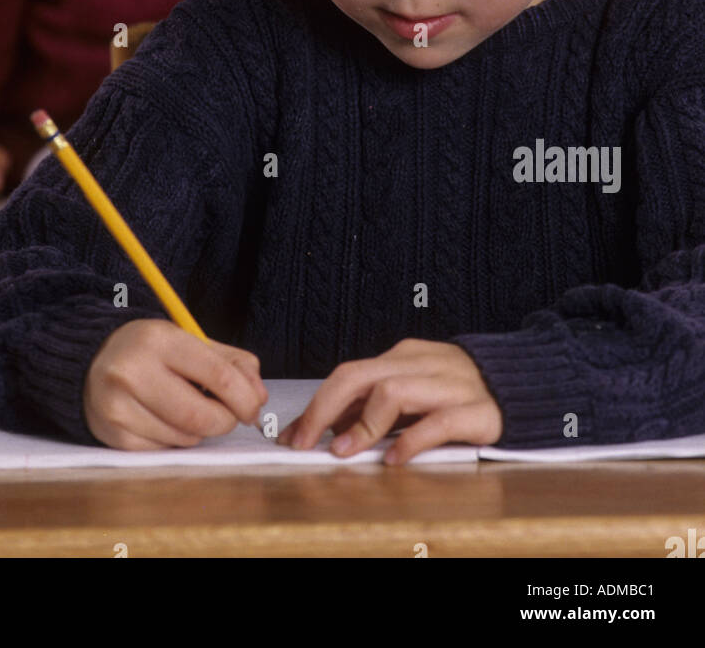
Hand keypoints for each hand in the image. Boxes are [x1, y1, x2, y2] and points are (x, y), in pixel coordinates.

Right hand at [83, 319, 267, 449]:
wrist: (93, 361)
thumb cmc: (152, 351)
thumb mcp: (190, 341)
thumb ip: (232, 363)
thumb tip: (259, 397)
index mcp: (159, 339)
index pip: (218, 375)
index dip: (245, 397)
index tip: (253, 407)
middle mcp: (133, 371)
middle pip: (201, 415)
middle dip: (225, 421)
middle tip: (228, 415)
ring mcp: (119, 406)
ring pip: (185, 436)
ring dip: (200, 430)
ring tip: (189, 409)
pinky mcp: (113, 434)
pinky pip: (164, 450)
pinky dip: (175, 440)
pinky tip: (165, 419)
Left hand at [277, 339, 502, 463]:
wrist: (524, 382)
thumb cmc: (458, 393)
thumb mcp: (412, 391)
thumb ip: (374, 405)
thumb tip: (325, 429)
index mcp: (403, 357)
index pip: (348, 374)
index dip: (316, 405)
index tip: (293, 436)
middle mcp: (422, 364)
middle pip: (361, 376)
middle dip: (324, 410)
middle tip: (305, 443)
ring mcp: (450, 385)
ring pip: (395, 389)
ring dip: (363, 424)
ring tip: (345, 452)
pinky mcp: (479, 411)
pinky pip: (440, 421)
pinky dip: (413, 441)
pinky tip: (396, 460)